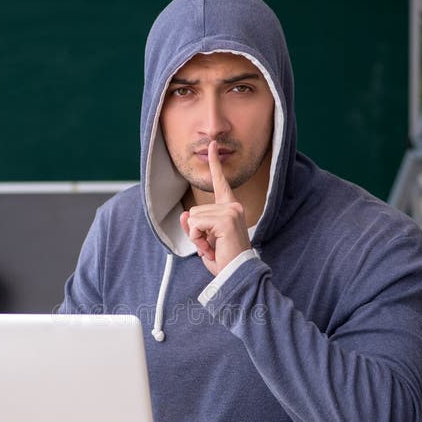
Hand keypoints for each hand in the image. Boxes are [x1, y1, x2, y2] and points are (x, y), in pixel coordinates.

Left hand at [180, 141, 250, 276]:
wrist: (237, 275)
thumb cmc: (223, 260)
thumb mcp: (203, 241)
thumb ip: (194, 226)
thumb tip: (185, 215)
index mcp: (230, 208)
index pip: (220, 183)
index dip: (215, 164)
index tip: (212, 145)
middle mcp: (233, 206)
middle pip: (195, 209)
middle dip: (196, 232)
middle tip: (212, 247)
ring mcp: (232, 211)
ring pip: (194, 217)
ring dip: (197, 237)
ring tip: (213, 248)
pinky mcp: (227, 219)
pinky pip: (197, 225)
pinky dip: (198, 240)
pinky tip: (212, 249)